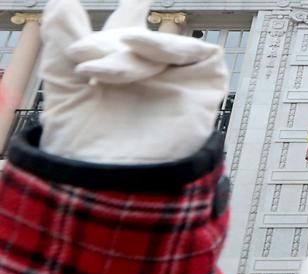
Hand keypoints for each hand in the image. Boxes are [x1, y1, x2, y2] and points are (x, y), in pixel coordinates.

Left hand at [38, 0, 228, 164]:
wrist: (115, 181)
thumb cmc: (84, 147)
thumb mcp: (62, 85)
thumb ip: (62, 40)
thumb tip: (62, 0)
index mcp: (116, 78)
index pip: (124, 35)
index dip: (128, 12)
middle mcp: (150, 81)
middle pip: (144, 35)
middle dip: (122, 27)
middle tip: (87, 53)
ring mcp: (178, 87)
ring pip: (169, 44)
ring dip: (138, 44)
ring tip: (102, 69)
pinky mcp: (204, 95)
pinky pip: (204, 56)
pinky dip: (175, 47)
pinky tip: (143, 51)